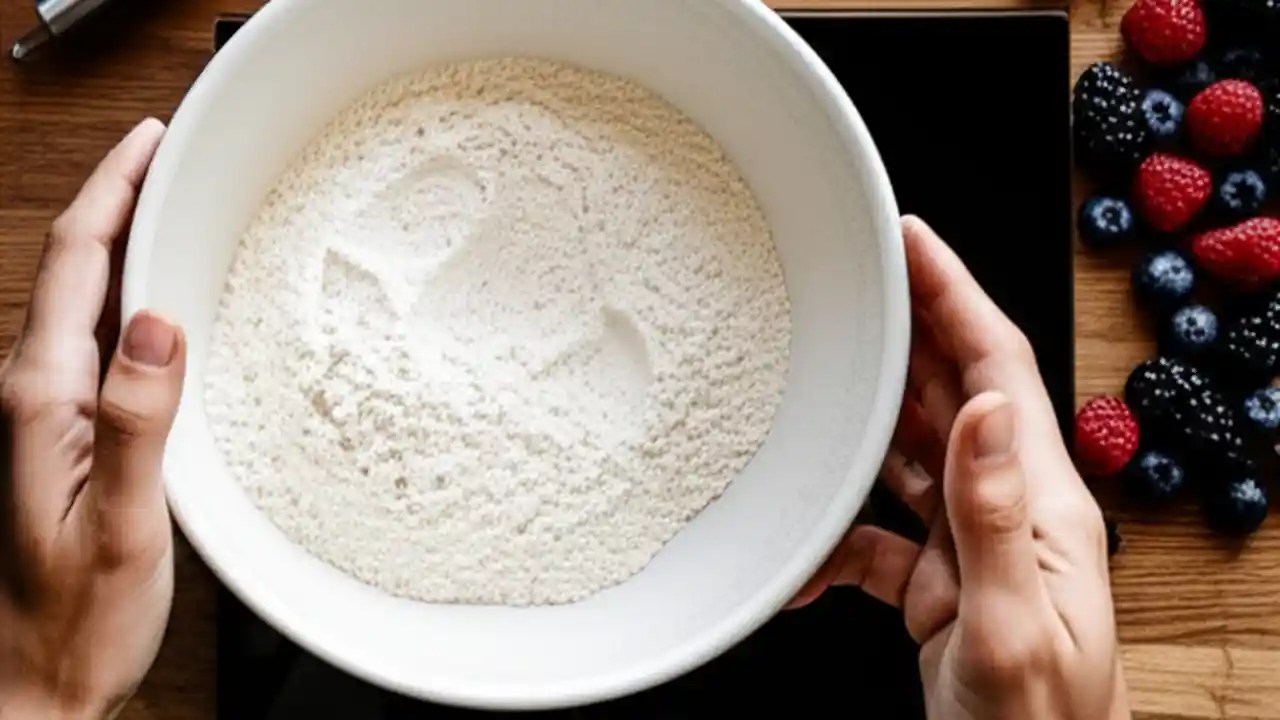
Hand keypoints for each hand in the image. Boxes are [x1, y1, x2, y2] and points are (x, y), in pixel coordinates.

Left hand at [0, 119, 185, 718]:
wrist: (36, 683)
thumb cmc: (76, 620)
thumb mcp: (121, 524)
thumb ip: (134, 422)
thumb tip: (159, 325)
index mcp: (40, 402)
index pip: (76, 264)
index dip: (113, 191)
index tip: (151, 142)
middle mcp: (29, 396)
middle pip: (71, 266)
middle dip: (115, 196)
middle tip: (168, 154)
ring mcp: (40, 415)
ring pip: (79, 298)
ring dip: (119, 241)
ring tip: (167, 205)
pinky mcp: (59, 435)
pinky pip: (91, 340)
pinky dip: (123, 296)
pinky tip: (155, 299)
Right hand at [792, 217, 1129, 718]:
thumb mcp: (1012, 626)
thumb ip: (995, 517)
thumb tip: (988, 408)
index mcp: (1042, 507)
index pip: (1000, 371)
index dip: (957, 297)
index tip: (914, 243)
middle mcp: (1006, 510)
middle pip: (951, 392)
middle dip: (905, 331)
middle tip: (854, 283)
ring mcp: (969, 543)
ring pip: (908, 453)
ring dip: (865, 418)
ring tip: (821, 376)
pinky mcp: (933, 580)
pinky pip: (871, 536)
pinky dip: (830, 540)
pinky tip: (799, 561)